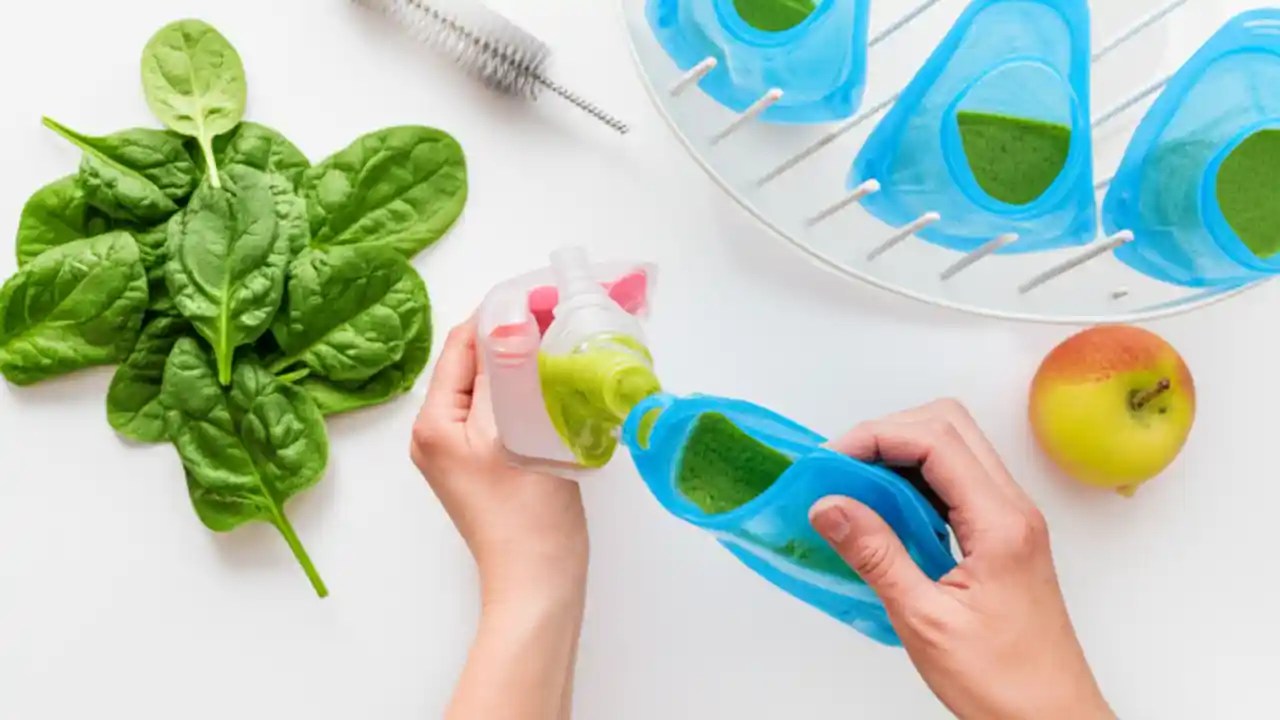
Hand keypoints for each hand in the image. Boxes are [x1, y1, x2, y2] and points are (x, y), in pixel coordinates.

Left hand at [411, 319, 588, 609]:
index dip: (501, 312)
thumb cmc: (527, 515)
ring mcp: (457, 451)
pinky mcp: (483, 464)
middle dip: (514, 334)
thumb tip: (507, 315)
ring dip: (522, 361)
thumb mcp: (516, 430)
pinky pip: (500, 410)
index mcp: (434, 422)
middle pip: (474, 363)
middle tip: (559, 313)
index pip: (462, 344)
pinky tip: (555, 382)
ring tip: (562, 340)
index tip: (542, 292)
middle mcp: (436, 433)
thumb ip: (507, 371)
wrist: (538, 582)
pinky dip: (526, 390)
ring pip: (490, 386)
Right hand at [809, 400, 1112, 719]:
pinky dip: (915, 482)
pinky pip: (956, 482)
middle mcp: (1013, 508)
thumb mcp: (925, 621)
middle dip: (888, 433)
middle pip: (949, 426)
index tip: (832, 463)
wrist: (1052, 719)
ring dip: (901, 455)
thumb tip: (829, 505)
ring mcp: (1011, 519)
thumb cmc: (1001, 682)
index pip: (936, 440)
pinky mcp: (1002, 535)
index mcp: (1000, 523)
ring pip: (954, 448)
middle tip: (841, 470)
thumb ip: (876, 555)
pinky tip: (885, 515)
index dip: (876, 436)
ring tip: (855, 490)